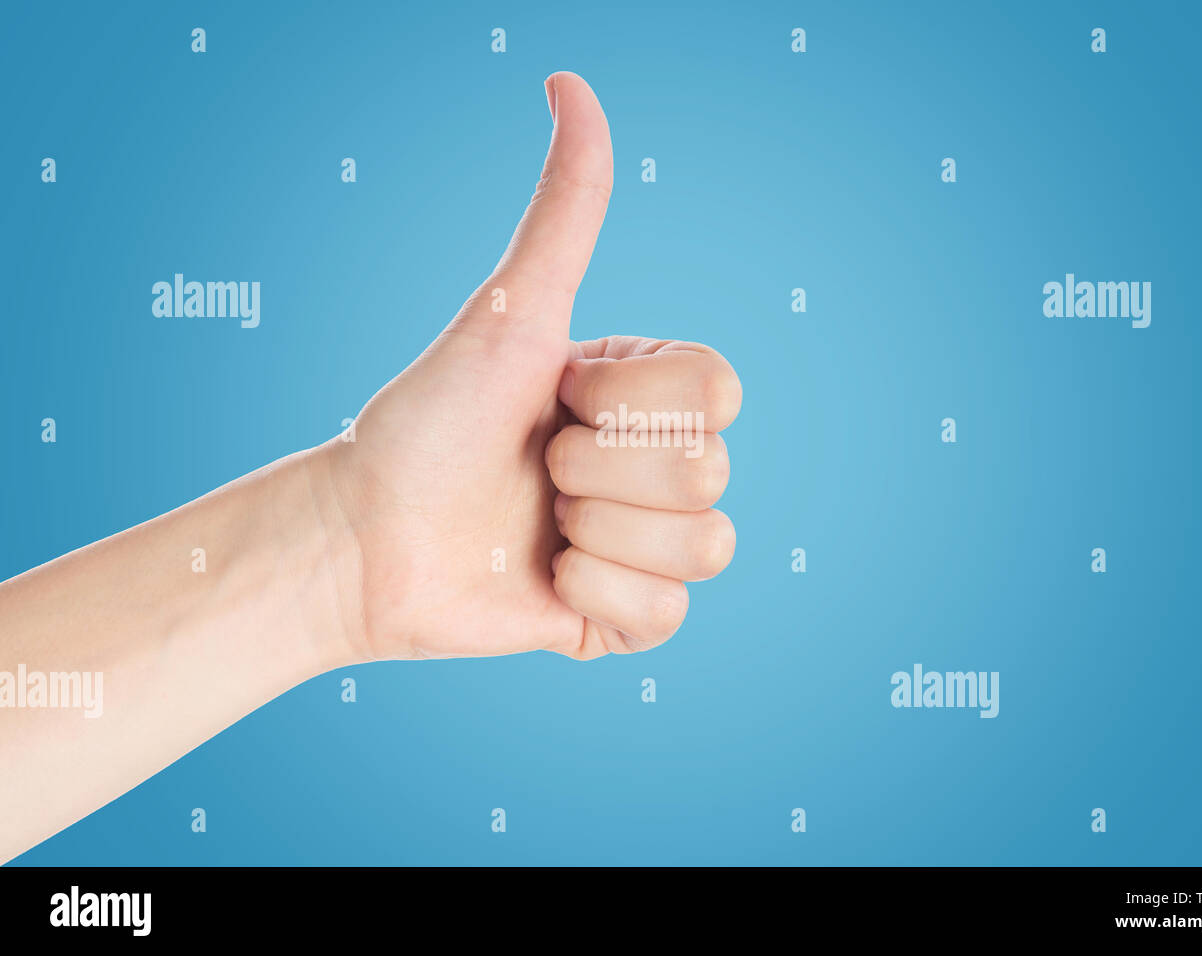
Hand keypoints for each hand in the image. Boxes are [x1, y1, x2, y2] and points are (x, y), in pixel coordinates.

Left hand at [316, 72, 741, 661]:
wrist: (365, 538)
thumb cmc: (429, 418)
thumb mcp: (508, 312)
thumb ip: (562, 212)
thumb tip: (569, 82)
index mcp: (645, 392)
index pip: (717, 393)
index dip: (628, 401)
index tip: (554, 397)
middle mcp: (655, 465)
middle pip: (710, 470)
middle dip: (598, 471)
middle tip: (534, 470)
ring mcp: (645, 543)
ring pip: (706, 547)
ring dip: (602, 536)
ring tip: (541, 527)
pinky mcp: (624, 618)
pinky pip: (669, 618)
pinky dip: (597, 597)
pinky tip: (545, 581)